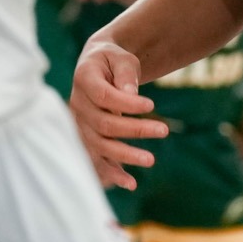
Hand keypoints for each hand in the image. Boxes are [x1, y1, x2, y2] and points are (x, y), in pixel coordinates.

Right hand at [69, 41, 167, 189]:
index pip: (103, 96)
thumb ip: (126, 73)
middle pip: (104, 124)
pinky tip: (131, 184)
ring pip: (99, 145)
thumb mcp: (122, 57)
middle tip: (164, 131)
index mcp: (84, 78)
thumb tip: (131, 94)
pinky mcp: (87, 138)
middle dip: (134, 129)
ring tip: (151, 160)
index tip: (152, 105)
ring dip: (124, 156)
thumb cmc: (113, 61)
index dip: (127, 104)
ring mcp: (80, 124)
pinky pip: (96, 160)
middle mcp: (77, 104)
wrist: (98, 66)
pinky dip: (111, 173)